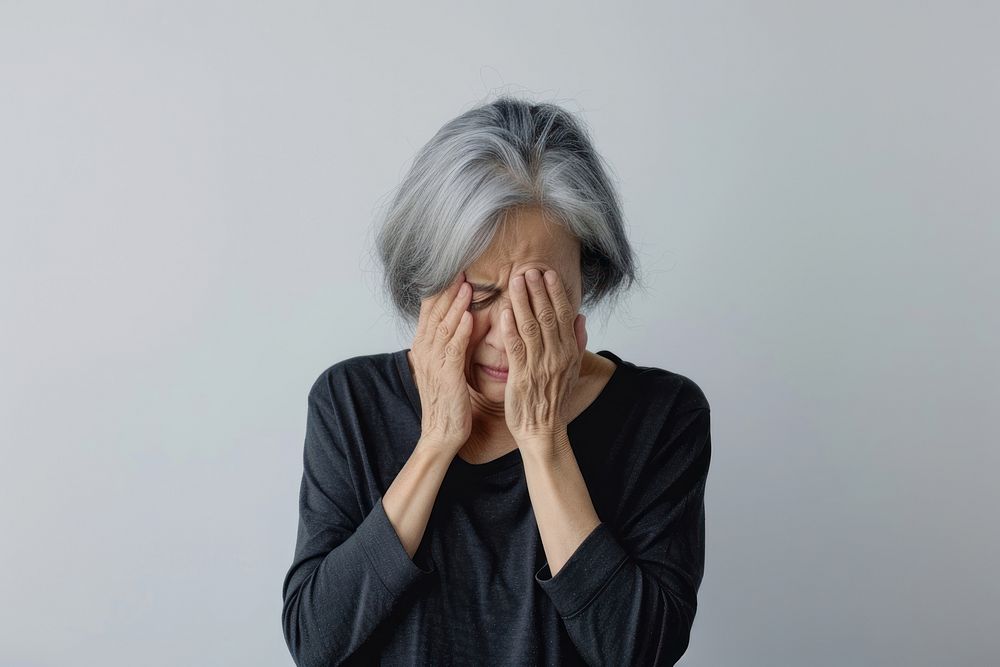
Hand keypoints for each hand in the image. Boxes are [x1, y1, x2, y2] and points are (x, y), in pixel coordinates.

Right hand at [409, 271, 473, 453]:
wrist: (440, 433)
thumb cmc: (447, 402)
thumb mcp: (443, 368)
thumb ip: (449, 345)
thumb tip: (461, 323)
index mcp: (423, 348)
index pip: (430, 312)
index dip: (441, 291)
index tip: (454, 273)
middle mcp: (424, 351)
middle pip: (434, 314)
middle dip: (447, 291)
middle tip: (460, 270)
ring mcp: (432, 362)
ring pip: (443, 326)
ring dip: (456, 305)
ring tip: (467, 286)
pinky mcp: (445, 374)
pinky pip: (453, 347)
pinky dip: (461, 330)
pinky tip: (470, 316)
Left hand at [500, 268, 587, 444]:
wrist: (544, 430)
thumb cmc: (554, 400)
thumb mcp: (572, 370)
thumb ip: (577, 342)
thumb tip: (580, 317)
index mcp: (569, 352)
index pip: (564, 315)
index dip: (556, 293)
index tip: (548, 274)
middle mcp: (557, 356)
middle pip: (548, 316)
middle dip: (538, 291)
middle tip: (529, 270)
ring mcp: (539, 366)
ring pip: (531, 327)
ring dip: (523, 302)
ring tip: (516, 282)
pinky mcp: (522, 377)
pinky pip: (516, 348)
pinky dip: (510, 328)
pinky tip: (504, 312)